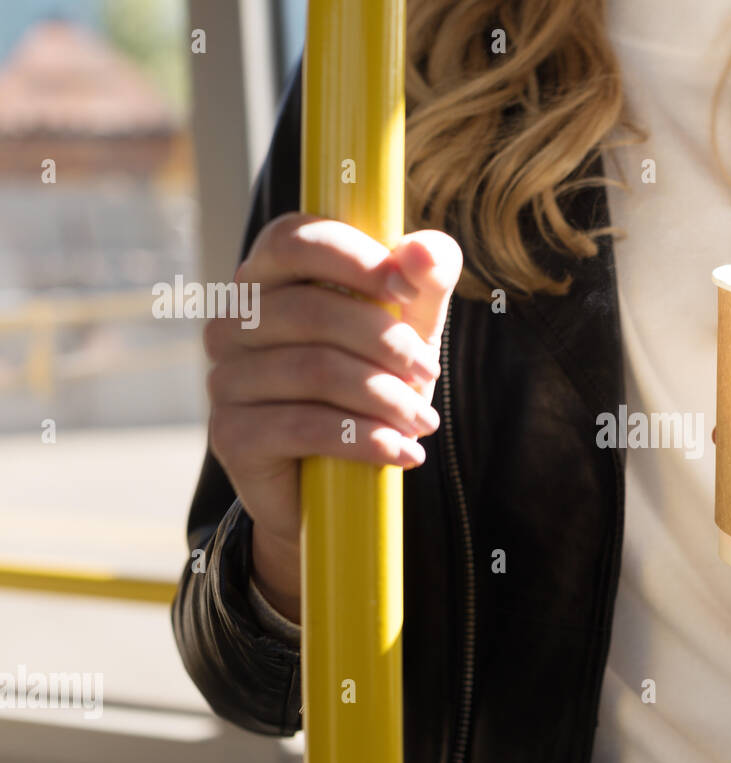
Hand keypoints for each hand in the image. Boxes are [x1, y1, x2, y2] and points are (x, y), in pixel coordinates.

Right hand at [205, 213, 461, 618]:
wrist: (340, 480)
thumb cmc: (373, 379)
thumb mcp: (410, 325)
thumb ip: (424, 280)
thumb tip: (425, 252)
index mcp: (269, 277)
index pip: (296, 239)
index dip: (354, 258)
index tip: (408, 289)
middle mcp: (233, 321)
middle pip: (312, 310)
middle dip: (387, 341)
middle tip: (430, 372)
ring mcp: (225, 378)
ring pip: (315, 371)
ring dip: (386, 397)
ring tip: (423, 421)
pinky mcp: (231, 435)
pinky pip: (304, 428)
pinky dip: (366, 439)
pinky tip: (404, 452)